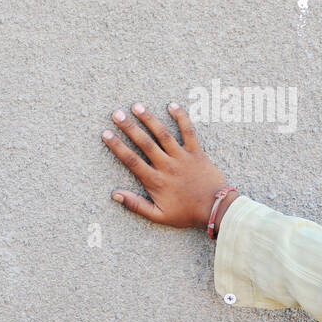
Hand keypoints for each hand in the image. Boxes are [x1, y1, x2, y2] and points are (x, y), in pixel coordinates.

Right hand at [102, 102, 236, 229]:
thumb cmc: (186, 213)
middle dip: (129, 127)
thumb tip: (115, 195)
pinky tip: (172, 106)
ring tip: (137, 106)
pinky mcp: (196, 152)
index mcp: (155, 181)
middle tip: (117, 114)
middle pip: (144, 143)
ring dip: (149, 119)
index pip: (131, 160)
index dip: (117, 146)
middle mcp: (166, 166)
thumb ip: (136, 205)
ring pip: (163, 134)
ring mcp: (182, 157)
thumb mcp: (158, 215)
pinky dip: (181, 118)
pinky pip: (188, 131)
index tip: (106, 134)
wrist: (215, 208)